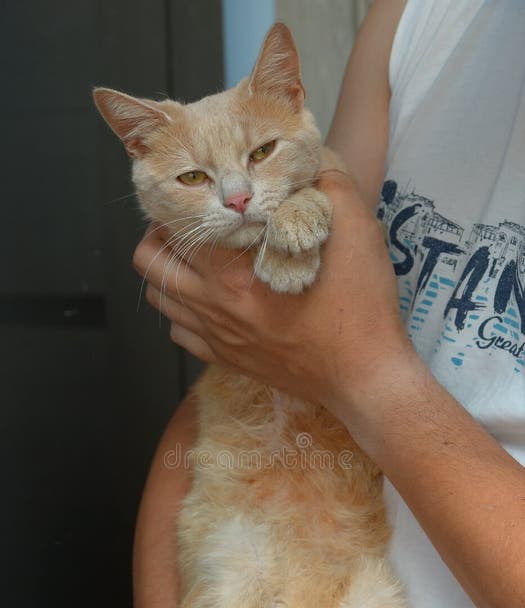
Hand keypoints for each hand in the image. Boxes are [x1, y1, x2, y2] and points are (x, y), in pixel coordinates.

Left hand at [133, 172, 415, 422]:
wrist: (365, 377)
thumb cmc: (359, 306)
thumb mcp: (356, 229)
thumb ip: (328, 183)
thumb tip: (308, 158)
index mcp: (232, 274)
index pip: (173, 229)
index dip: (178, 203)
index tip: (197, 194)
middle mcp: (212, 306)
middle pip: (149, 262)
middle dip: (160, 233)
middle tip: (190, 222)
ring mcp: (217, 338)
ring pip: (159, 299)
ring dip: (168, 272)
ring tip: (197, 258)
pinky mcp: (227, 360)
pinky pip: (180, 334)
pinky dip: (184, 312)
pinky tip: (210, 299)